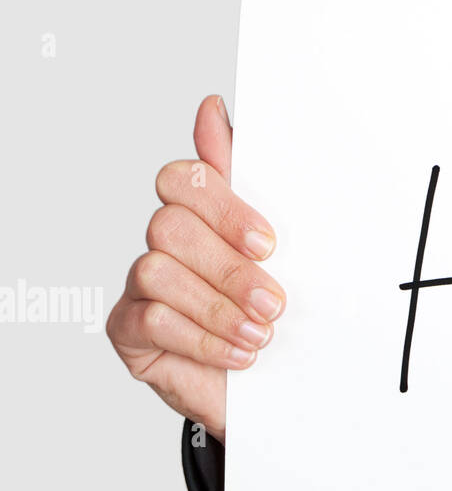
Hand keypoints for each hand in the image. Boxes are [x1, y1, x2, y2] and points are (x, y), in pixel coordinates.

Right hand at [106, 95, 283, 444]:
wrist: (270, 382)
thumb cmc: (270, 305)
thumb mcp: (284, 244)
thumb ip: (253, 178)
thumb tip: (213, 108)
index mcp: (201, 211)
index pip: (183, 177)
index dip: (223, 205)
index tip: (269, 242)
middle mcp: (165, 241)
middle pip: (170, 225)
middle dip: (229, 268)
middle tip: (274, 302)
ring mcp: (141, 284)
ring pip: (157, 272)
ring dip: (217, 307)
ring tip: (261, 333)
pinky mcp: (128, 328)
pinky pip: (150, 320)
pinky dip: (201, 338)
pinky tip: (237, 353)